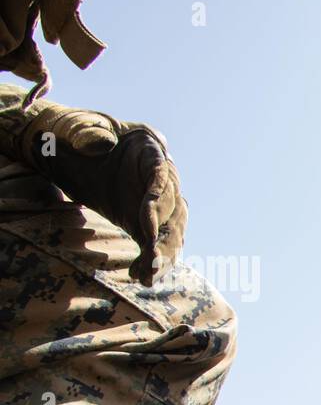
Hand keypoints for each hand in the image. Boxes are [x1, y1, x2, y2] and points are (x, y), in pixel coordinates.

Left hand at [21, 107, 186, 285]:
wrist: (61, 151)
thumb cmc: (69, 134)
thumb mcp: (74, 127)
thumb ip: (87, 132)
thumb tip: (102, 145)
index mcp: (148, 147)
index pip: (162, 175)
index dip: (159, 202)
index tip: (148, 227)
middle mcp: (160, 175)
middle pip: (174, 207)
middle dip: (166, 235)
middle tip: (154, 259)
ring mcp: (154, 201)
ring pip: (170, 230)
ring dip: (163, 254)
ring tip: (150, 275)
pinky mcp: (143, 221)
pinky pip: (153, 243)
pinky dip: (150, 260)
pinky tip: (141, 276)